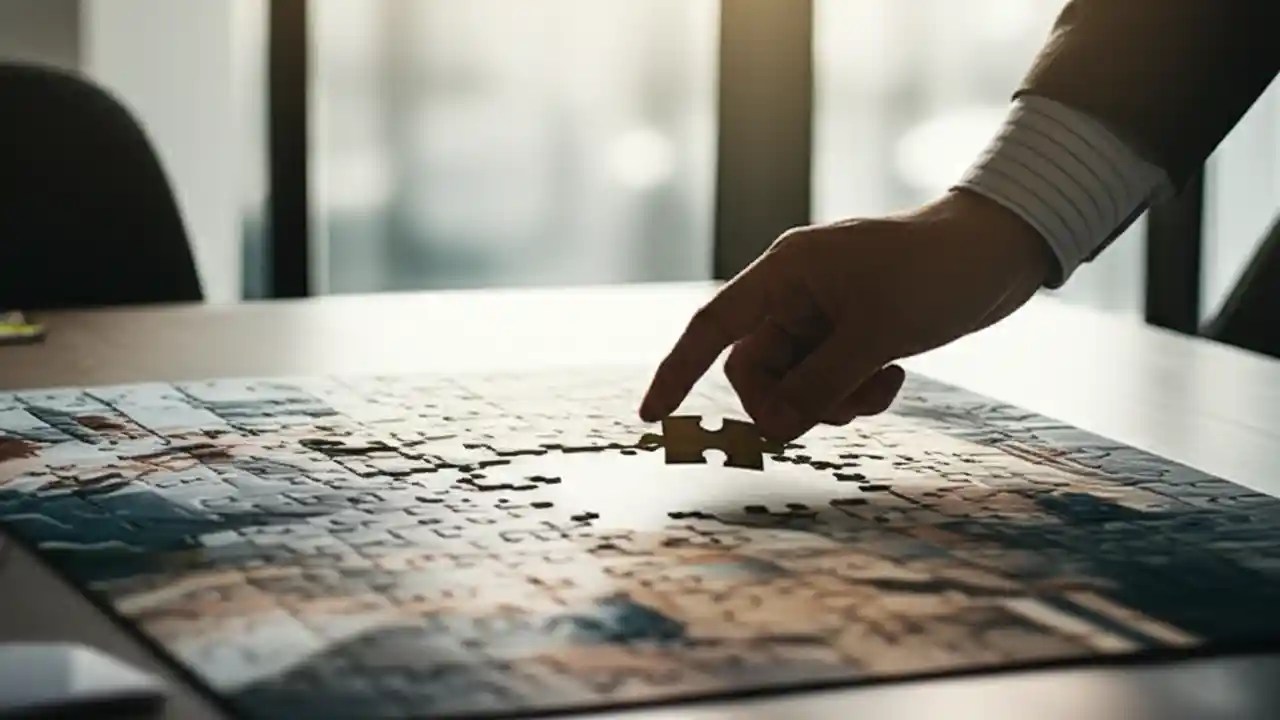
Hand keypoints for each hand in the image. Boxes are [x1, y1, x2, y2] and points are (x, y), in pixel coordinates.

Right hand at [639, 189, 1054, 441]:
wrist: (1001, 249)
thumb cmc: (936, 273)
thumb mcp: (874, 335)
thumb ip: (819, 385)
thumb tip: (776, 430)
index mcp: (784, 274)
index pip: (712, 326)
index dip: (677, 371)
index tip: (654, 416)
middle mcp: (796, 293)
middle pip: (756, 369)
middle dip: (788, 401)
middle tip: (826, 416)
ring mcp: (825, 314)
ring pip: (796, 381)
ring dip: (830, 401)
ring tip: (877, 388)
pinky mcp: (854, 331)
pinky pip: (830, 380)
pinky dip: (855, 391)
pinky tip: (891, 377)